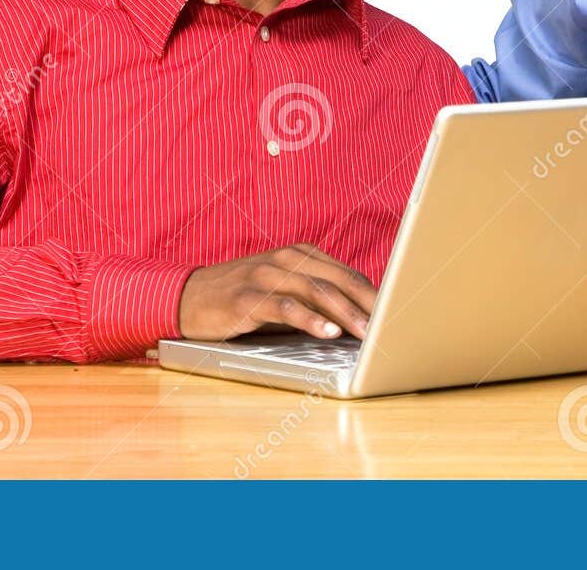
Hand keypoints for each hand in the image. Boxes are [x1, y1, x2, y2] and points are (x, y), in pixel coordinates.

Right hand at [178, 243, 377, 341]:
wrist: (187, 297)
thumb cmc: (243, 298)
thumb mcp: (283, 293)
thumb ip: (316, 299)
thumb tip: (360, 320)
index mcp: (302, 255)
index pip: (348, 274)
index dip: (375, 295)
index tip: (399, 314)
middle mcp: (288, 259)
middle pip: (339, 280)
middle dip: (370, 304)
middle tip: (393, 325)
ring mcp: (267, 274)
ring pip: (317, 291)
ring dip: (347, 313)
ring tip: (368, 332)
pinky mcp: (248, 296)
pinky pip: (285, 306)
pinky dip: (309, 319)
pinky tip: (327, 331)